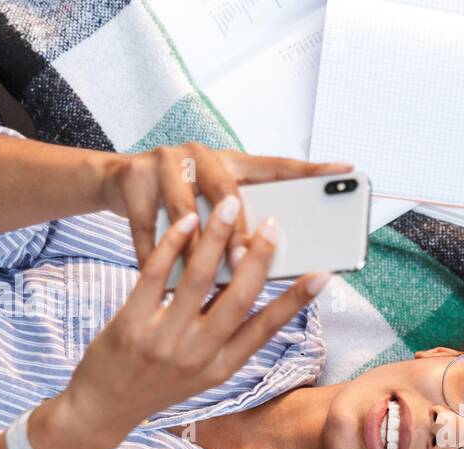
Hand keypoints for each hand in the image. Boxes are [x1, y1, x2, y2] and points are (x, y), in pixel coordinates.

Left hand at [56, 199, 330, 446]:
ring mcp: (164, 340)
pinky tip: (186, 222)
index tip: (321, 276)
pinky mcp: (131, 324)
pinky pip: (157, 275)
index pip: (266, 328)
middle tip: (273, 224)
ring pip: (200, 279)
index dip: (295, 301)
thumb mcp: (201, 371)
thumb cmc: (156, 383)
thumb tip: (246, 286)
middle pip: (239, 298)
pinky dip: (174, 244)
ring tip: (229, 204)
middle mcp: (198, 356)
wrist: (104, 407)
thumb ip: (224, 335)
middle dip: (259, 257)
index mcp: (222, 367)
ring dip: (217, 237)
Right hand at [98, 140, 351, 268]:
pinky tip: (158, 279)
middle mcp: (202, 154)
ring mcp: (166, 162)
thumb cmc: (182, 205)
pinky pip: (145, 224)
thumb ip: (242, 225)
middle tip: (246, 263)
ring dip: (195, 250)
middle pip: (227, 192)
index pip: (277, 166)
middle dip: (238, 232)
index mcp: (232, 162)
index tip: (345, 170)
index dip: (310, 169)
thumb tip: (278, 263)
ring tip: (203, 278)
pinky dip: (153, 254)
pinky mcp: (133, 177)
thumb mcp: (214, 208)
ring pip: (185, 213)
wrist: (119, 181)